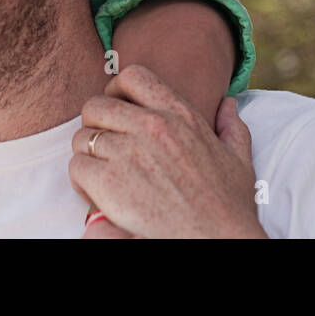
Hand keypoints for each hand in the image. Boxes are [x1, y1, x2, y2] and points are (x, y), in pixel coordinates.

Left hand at [68, 65, 266, 238]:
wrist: (218, 239)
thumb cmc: (228, 205)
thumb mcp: (238, 158)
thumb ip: (231, 126)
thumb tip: (227, 104)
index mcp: (179, 114)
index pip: (132, 76)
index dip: (116, 90)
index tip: (119, 109)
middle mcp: (151, 126)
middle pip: (96, 106)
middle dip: (95, 125)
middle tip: (105, 147)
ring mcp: (128, 153)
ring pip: (82, 137)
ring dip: (87, 155)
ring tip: (101, 173)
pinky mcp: (109, 183)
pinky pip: (77, 166)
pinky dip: (82, 180)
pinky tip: (97, 193)